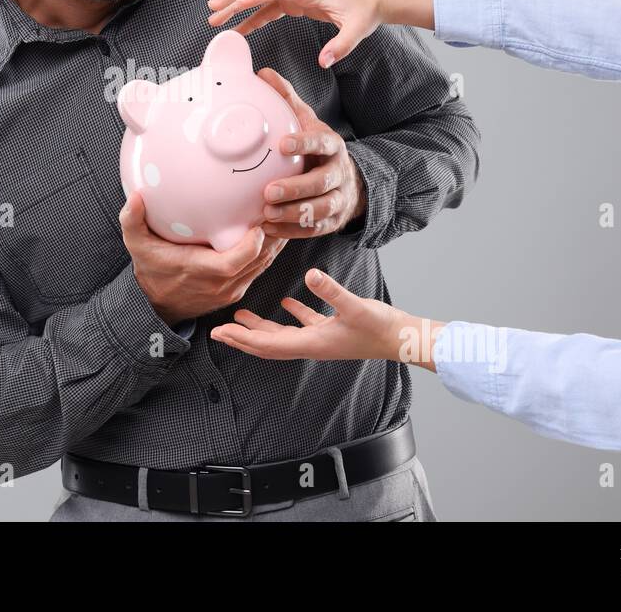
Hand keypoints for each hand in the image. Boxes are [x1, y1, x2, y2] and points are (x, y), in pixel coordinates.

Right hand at [119, 190, 287, 326]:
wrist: (158, 303)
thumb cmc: (150, 268)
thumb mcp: (136, 244)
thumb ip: (132, 220)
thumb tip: (135, 196)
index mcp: (197, 271)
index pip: (230, 264)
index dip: (249, 248)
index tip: (259, 225)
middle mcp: (218, 284)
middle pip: (257, 263)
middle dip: (272, 238)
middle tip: (282, 209)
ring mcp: (231, 290)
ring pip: (263, 266)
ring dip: (276, 243)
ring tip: (285, 215)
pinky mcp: (237, 290)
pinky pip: (260, 270)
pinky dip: (270, 251)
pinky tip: (276, 230)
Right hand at [206, 0, 434, 66]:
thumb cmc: (364, 12)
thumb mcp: (356, 30)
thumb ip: (340, 46)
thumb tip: (324, 61)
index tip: (231, 7)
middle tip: (212, 11)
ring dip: (236, 1)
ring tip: (215, 14)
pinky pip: (267, 4)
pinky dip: (251, 15)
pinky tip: (240, 28)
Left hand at [208, 268, 442, 367]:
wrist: (404, 339)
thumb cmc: (381, 327)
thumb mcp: (355, 306)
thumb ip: (331, 290)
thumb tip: (310, 275)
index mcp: (311, 343)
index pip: (267, 344)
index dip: (242, 338)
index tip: (219, 332)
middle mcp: (312, 344)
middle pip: (268, 344)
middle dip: (242, 338)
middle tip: (217, 330)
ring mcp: (322, 338)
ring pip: (282, 335)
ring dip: (260, 327)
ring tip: (240, 317)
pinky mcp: (332, 329)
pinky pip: (304, 323)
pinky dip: (290, 314)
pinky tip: (285, 302)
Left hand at [255, 68, 366, 237]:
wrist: (347, 181)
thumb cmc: (316, 148)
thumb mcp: (306, 121)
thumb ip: (286, 99)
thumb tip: (263, 72)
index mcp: (331, 145)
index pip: (321, 142)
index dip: (304, 143)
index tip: (282, 145)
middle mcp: (338, 172)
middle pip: (321, 183)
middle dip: (297, 189)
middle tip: (269, 191)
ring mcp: (338, 199)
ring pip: (320, 210)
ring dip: (293, 214)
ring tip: (267, 215)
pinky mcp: (331, 222)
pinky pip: (314, 230)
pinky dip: (292, 232)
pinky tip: (269, 230)